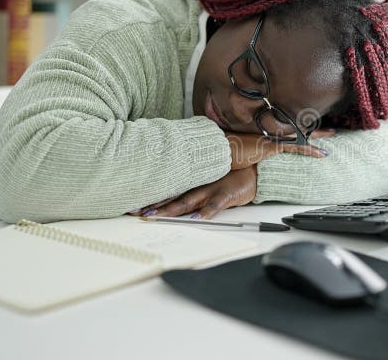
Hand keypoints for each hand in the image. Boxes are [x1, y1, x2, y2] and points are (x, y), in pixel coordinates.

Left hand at [132, 165, 258, 218]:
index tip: (132, 205)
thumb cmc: (230, 174)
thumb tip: (171, 198)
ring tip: (157, 215)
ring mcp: (211, 189)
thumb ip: (192, 186)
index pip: (167, 192)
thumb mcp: (208, 179)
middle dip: (154, 206)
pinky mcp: (226, 194)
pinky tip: (198, 218)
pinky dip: (207, 211)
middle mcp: (198, 186)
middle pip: (172, 198)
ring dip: (172, 209)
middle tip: (136, 213)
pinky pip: (215, 204)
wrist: (255, 168)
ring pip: (188, 201)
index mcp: (192, 183)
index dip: (150, 199)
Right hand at [226, 128, 335, 169]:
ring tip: (333, 136)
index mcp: (263, 130)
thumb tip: (247, 150)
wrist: (217, 149)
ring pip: (300, 135)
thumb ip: (246, 146)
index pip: (285, 126)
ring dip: (318, 137)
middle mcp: (269, 131)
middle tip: (331, 129)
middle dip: (315, 129)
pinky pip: (296, 147)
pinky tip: (321, 153)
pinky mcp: (272, 147)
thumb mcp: (237, 146)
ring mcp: (272, 138)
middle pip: (297, 128)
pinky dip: (310, 150)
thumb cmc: (223, 149)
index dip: (299, 125)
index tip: (310, 124)